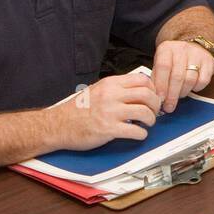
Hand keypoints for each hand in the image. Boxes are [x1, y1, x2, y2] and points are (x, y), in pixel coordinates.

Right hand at [47, 73, 162, 151]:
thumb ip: (117, 88)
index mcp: (110, 84)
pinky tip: (138, 134)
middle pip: (147, 95)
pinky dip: (142, 134)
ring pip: (144, 112)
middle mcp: (111, 95)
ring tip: (147, 123)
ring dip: (151, 119)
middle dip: (155, 104)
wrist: (57, 125)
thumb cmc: (77, 110)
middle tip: (154, 111)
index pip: (142, 80)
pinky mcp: (108, 129)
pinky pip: (135, 131)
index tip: (153, 96)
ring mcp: (110, 112)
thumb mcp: (97, 90)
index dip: (153, 89)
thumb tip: (139, 89)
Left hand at [151, 40, 213, 113]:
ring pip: (191, 80)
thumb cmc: (172, 59)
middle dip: (172, 95)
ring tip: (179, 95)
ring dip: (183, 92)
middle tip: (169, 106)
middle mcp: (183, 49)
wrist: (191, 46)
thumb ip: (156, 78)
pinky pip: (204, 81)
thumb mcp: (159, 63)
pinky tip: (191, 88)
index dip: (161, 84)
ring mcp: (198, 55)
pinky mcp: (210, 62)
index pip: (163, 67)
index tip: (160, 98)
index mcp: (167, 48)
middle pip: (178, 76)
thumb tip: (155, 97)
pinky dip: (196, 88)